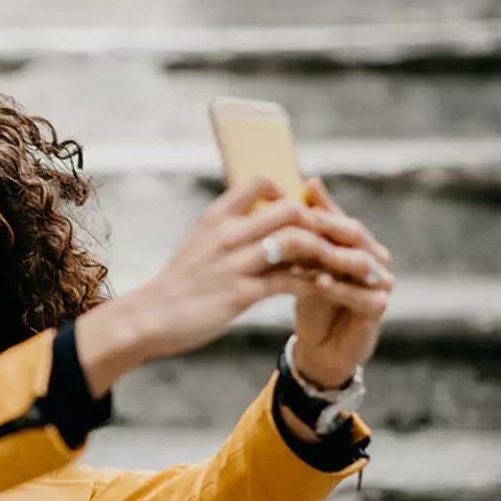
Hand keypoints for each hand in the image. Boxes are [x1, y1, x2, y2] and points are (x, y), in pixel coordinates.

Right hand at [134, 175, 380, 360]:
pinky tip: (329, 288)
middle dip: (323, 223)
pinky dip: (317, 283)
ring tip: (350, 266)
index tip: (302, 210)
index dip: (289, 192)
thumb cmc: (178, 285)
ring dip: (331, 254)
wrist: (149, 317)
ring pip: (299, 242)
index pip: (261, 183)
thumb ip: (229, 231)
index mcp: (216, 217)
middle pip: (291, 210)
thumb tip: (259, 223)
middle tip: (343, 240)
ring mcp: (235, 262)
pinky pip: (292, 281)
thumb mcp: (199, 246)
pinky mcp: (242, 293)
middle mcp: (227, 233)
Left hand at [290, 178, 393, 388]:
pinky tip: (320, 282)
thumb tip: (296, 188)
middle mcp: (374, 259)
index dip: (324, 205)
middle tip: (307, 217)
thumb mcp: (302, 263)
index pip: (341, 217)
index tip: (304, 190)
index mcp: (356, 244)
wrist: (319, 345)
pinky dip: (341, 289)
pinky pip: (363, 296)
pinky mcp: (378, 310)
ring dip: (335, 256)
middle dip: (330, 226)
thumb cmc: (310, 299)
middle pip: (355, 235)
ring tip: (311, 250)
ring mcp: (380, 283)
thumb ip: (301, 233)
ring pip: (361, 263)